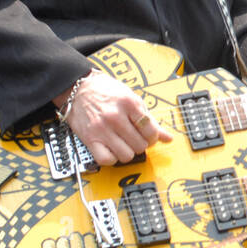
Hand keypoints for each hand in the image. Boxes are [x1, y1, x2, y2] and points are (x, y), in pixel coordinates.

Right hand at [56, 71, 171, 165]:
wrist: (79, 87)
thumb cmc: (106, 91)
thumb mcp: (132, 98)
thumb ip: (149, 119)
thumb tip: (167, 137)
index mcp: (129, 103)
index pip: (151, 131)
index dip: (153, 137)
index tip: (148, 136)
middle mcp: (116, 116)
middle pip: (140, 145)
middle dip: (140, 144)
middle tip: (134, 138)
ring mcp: (102, 129)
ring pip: (126, 155)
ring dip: (127, 152)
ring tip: (124, 143)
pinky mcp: (90, 139)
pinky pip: (106, 160)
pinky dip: (112, 158)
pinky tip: (112, 149)